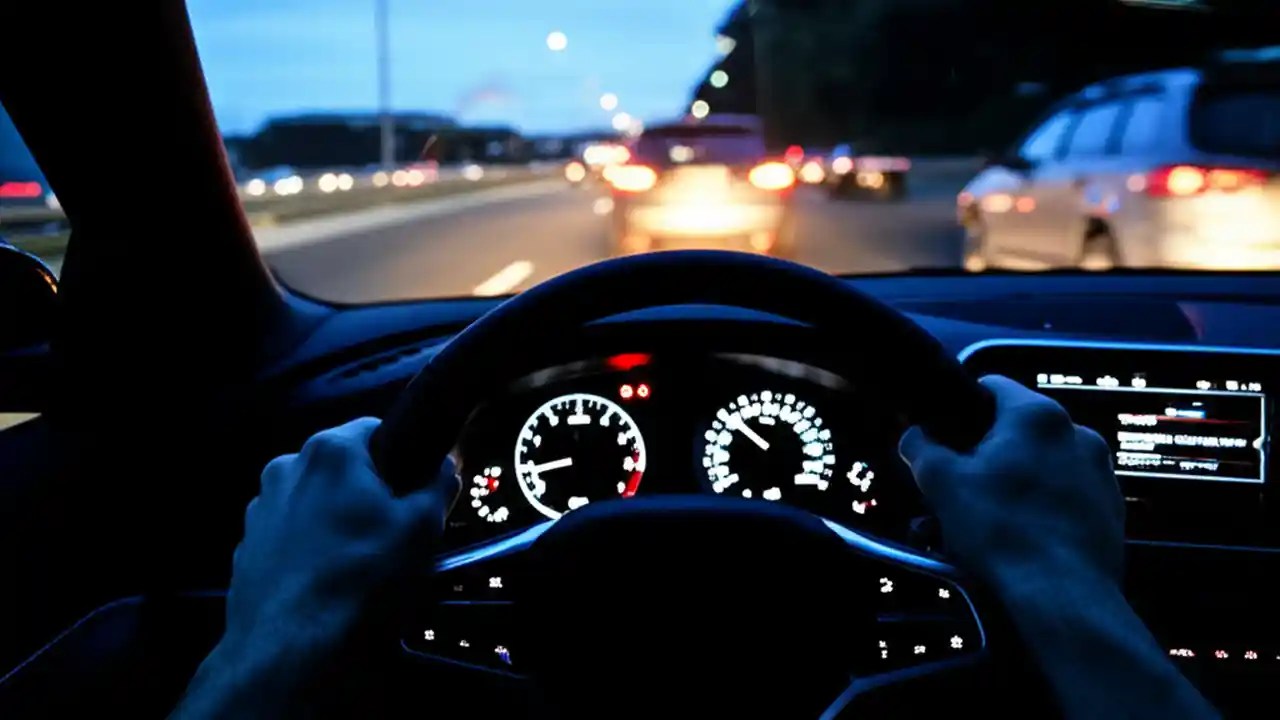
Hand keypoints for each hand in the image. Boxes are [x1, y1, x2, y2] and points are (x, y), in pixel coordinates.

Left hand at [173, 418, 458, 718]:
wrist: (291, 647)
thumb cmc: (363, 576)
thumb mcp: (422, 528)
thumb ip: (438, 485)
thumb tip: (445, 465)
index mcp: (330, 451)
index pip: (374, 428)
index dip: (401, 455)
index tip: (414, 488)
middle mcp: (285, 468)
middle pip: (340, 466)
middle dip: (366, 489)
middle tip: (392, 529)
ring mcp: (258, 509)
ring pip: (311, 501)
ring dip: (333, 518)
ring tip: (357, 561)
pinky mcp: (244, 548)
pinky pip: (287, 535)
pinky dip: (306, 548)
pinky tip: (324, 581)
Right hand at [899, 378, 1219, 719]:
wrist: (1062, 595)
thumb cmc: (1001, 531)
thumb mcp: (941, 484)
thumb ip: (922, 448)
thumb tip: (915, 435)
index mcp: (1036, 416)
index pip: (992, 386)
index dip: (962, 407)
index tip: (948, 437)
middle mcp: (1078, 433)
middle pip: (1019, 429)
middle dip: (989, 454)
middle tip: (964, 487)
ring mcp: (1101, 472)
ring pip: (1045, 463)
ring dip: (1018, 480)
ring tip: (992, 518)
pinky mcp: (1111, 508)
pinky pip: (1068, 494)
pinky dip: (1045, 505)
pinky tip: (1024, 534)